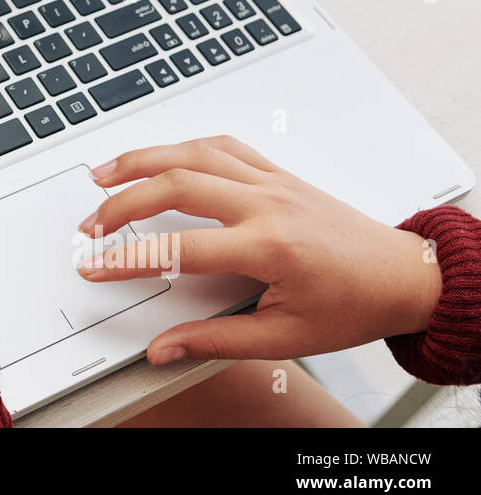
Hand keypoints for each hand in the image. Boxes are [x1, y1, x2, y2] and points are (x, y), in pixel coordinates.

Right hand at [77, 135, 442, 364]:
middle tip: (91, 225)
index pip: (178, 249)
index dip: (127, 259)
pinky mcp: (277, 172)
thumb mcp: (286, 338)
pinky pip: (222, 145)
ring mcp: (272, 181)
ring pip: (193, 154)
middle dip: (121, 202)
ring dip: (142, 160)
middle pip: (175, 185)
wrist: (404, 276)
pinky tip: (160, 156)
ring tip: (104, 175)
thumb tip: (165, 349)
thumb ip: (216, 341)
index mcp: (268, 247)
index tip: (95, 266)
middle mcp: (267, 204)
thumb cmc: (354, 305)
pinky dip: (183, 146)